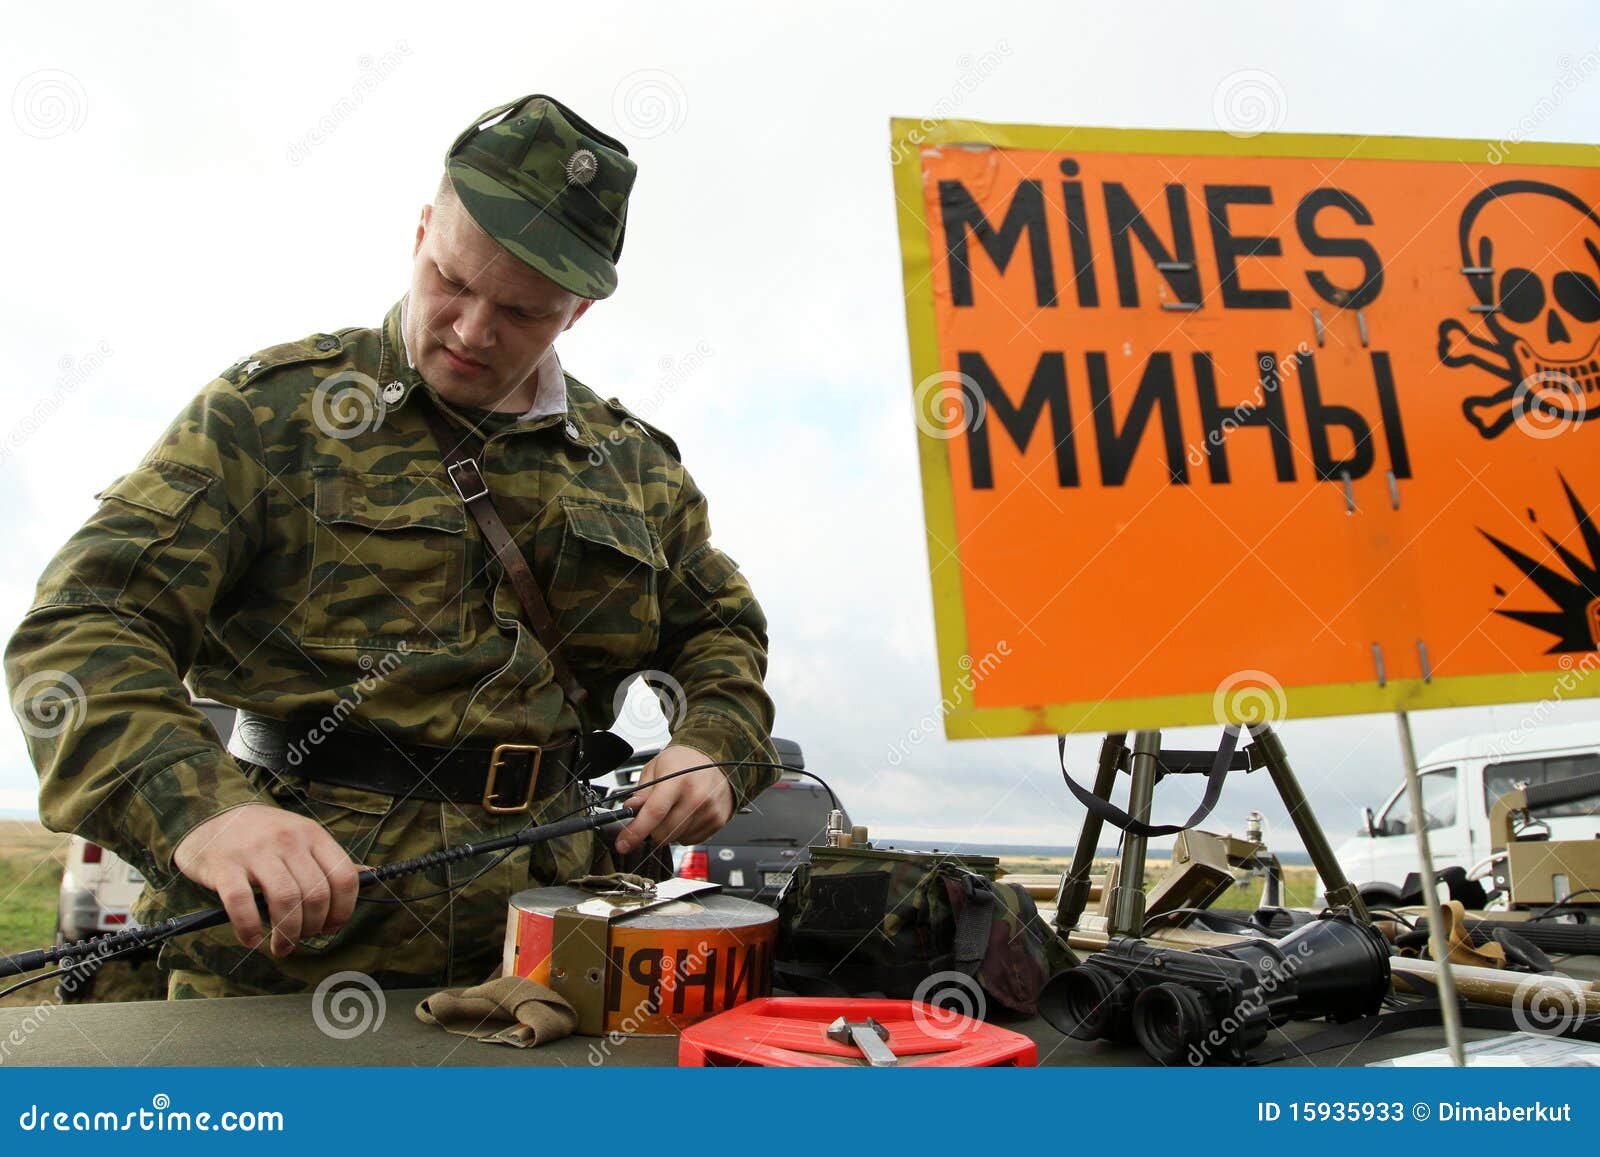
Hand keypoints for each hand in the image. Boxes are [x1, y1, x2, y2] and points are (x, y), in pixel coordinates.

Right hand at [172, 804, 361, 956]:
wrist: (212, 817)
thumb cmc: (264, 834)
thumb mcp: (302, 837)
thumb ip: (329, 858)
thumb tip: (370, 874)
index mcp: (313, 835)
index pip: (344, 877)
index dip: (343, 910)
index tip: (331, 928)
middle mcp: (289, 841)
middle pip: (316, 895)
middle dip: (313, 927)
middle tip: (302, 939)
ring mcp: (256, 852)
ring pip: (285, 901)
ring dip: (287, 934)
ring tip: (282, 946)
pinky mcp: (225, 866)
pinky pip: (242, 904)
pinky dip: (249, 929)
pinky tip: (251, 938)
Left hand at [613, 745, 732, 855]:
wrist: (714, 756)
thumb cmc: (683, 761)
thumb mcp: (656, 767)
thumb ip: (642, 791)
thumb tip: (630, 809)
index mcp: (678, 780)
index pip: (654, 813)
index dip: (635, 832)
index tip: (623, 844)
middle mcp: (697, 796)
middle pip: (664, 832)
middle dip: (652, 830)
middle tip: (654, 816)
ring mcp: (709, 810)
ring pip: (676, 839)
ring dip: (669, 831)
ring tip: (675, 810)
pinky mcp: (718, 820)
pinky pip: (691, 840)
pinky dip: (684, 833)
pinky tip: (687, 815)